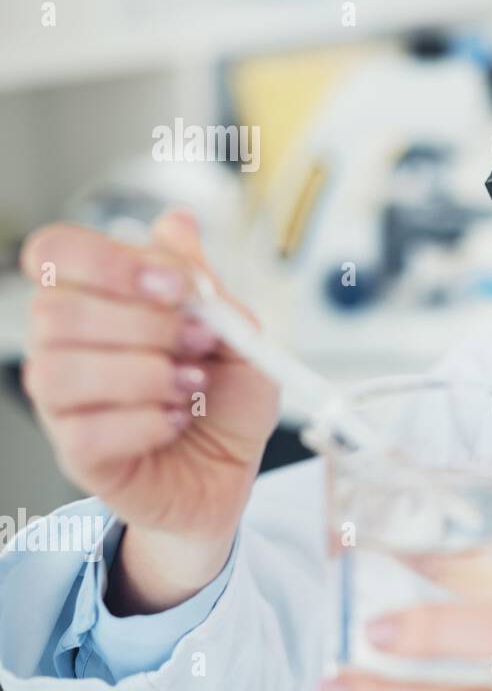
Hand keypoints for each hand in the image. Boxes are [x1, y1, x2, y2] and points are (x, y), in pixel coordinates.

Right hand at [20, 210, 279, 607]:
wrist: (233, 467)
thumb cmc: (225, 396)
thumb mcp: (235, 330)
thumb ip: (202, 283)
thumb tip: (178, 223)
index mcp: (96, 297)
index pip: (56, 253)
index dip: (111, 262)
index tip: (179, 286)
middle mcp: (64, 343)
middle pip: (58, 311)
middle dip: (146, 325)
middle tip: (201, 343)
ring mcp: (61, 401)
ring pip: (60, 371)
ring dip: (145, 375)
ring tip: (192, 385)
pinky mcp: (76, 453)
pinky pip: (85, 432)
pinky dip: (145, 423)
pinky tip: (175, 421)